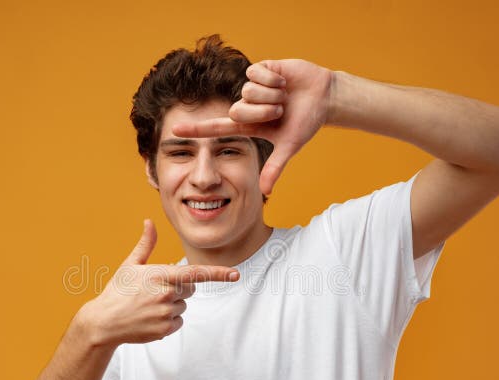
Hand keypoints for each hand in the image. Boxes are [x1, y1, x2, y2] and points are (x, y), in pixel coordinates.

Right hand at [78, 220, 238, 346]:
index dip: (218, 273)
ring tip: (149, 306)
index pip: (196, 274)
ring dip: (172, 305)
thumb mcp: (130, 265)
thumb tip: (149, 222)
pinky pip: (178, 321)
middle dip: (178, 289)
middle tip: (154, 292)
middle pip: (190, 290)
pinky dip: (168, 320)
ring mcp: (166, 313)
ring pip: (183, 306)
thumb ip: (145, 244)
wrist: (104, 322)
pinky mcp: (165, 329)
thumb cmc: (117, 290)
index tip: (236, 274)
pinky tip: (150, 318)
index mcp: (160, 275)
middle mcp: (166, 294)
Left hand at [172, 59, 333, 194]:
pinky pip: (256, 72)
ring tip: (285, 95)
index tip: (174, 132)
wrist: (324, 97)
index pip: (216, 127)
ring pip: (248, 91)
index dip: (196, 129)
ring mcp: (252, 87)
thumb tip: (265, 192)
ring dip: (272, 95)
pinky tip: (283, 80)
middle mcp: (246, 105)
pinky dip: (274, 78)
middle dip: (263, 112)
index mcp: (248, 125)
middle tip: (281, 110)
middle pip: (237, 109)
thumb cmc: (306, 121)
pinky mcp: (260, 68)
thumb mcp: (289, 145)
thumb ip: (275, 167)